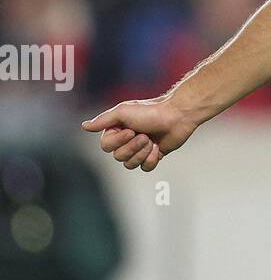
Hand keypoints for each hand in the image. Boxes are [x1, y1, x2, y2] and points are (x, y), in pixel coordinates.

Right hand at [81, 95, 197, 170]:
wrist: (176, 116)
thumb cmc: (150, 111)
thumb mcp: (123, 112)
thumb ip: (103, 120)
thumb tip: (84, 126)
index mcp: (116, 129)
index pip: (105, 146)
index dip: (118, 141)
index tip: (131, 129)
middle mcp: (125, 140)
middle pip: (118, 157)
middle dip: (133, 147)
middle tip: (145, 134)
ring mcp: (139, 149)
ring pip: (130, 165)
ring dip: (142, 153)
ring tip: (151, 140)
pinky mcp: (152, 156)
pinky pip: (145, 168)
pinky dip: (152, 159)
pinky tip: (157, 147)